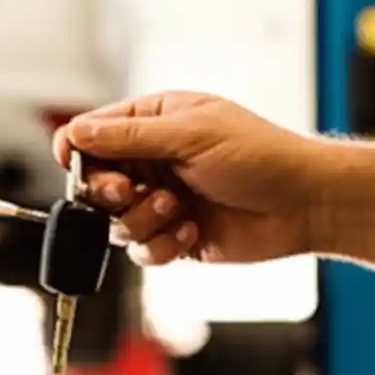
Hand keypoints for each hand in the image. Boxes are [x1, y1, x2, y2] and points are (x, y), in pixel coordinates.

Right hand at [53, 91, 330, 265]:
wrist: (303, 204)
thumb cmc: (259, 156)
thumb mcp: (190, 134)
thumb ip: (129, 136)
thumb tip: (76, 132)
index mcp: (155, 122)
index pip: (94, 135)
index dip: (77, 150)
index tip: (71, 162)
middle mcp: (154, 162)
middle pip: (96, 183)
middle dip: (109, 191)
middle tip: (129, 191)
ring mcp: (163, 202)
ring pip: (116, 223)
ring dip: (142, 220)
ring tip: (177, 210)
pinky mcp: (175, 238)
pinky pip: (142, 252)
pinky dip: (161, 246)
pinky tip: (192, 233)